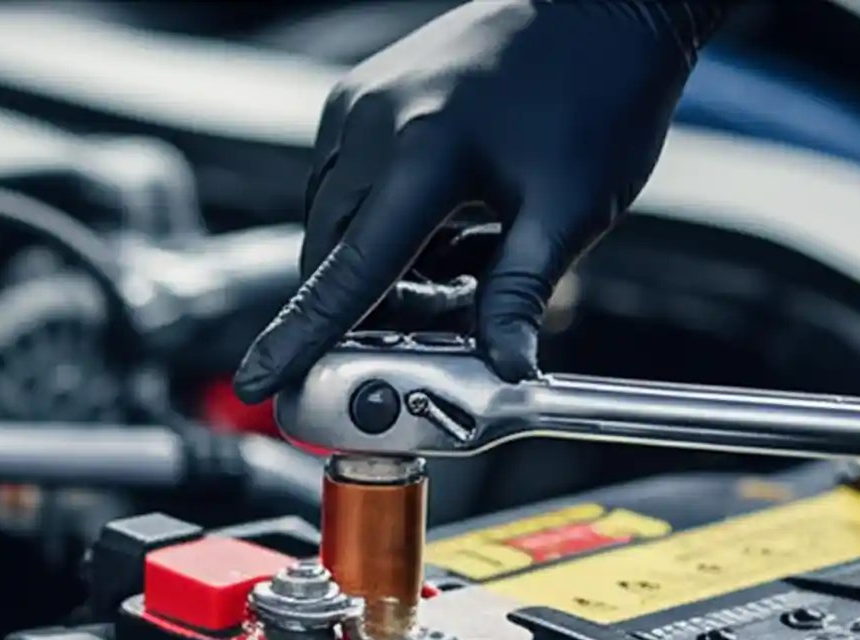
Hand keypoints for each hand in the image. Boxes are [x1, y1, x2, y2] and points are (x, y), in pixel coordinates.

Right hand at [233, 0, 728, 403]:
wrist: (602, 9)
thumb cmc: (597, 96)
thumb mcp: (570, 210)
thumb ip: (519, 295)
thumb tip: (505, 368)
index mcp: (423, 154)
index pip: (346, 274)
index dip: (299, 338)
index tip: (256, 381)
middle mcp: (371, 123)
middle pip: (331, 255)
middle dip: (374, 306)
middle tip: (448, 318)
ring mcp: (358, 104)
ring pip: (335, 224)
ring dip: (381, 265)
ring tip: (467, 255)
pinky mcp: (360, 97)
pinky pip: (345, 185)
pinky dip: (382, 223)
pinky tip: (449, 218)